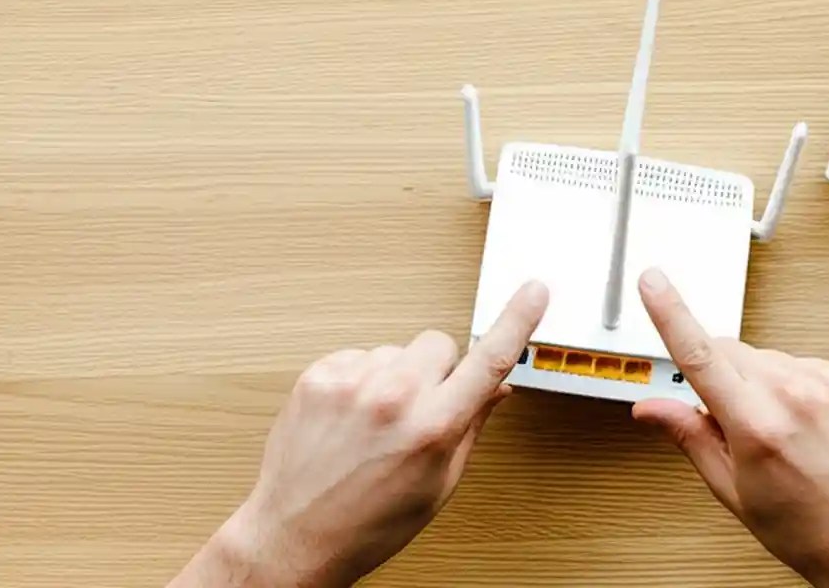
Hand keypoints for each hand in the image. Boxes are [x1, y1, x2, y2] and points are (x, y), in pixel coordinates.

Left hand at [169, 281, 547, 587]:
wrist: (294, 536)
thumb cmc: (368, 523)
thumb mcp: (439, 483)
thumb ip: (471, 426)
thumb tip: (495, 387)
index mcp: (433, 428)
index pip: (489, 362)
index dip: (517, 321)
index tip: (533, 293)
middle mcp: (393, 398)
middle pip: (440, 345)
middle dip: (440, 370)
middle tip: (423, 408)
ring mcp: (351, 384)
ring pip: (397, 351)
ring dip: (396, 376)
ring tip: (376, 423)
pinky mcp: (318, 377)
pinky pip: (358, 357)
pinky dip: (361, 380)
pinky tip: (351, 417)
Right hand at [633, 269, 828, 587]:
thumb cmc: (805, 526)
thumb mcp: (732, 489)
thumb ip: (689, 436)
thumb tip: (651, 409)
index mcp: (758, 427)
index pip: (700, 357)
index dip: (670, 314)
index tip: (654, 283)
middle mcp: (795, 397)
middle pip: (729, 352)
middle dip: (718, 377)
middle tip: (732, 424)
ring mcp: (828, 383)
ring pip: (764, 357)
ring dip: (757, 382)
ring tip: (778, 431)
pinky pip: (799, 363)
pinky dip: (791, 385)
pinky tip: (803, 421)